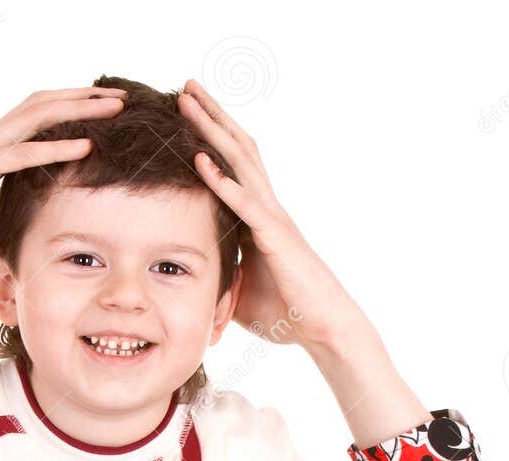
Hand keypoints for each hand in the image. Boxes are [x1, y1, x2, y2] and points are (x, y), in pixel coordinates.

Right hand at [0, 87, 127, 272]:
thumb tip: (13, 251)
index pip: (36, 123)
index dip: (69, 113)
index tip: (103, 114)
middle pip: (42, 108)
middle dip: (82, 99)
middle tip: (119, 97)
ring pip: (36, 118)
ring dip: (77, 110)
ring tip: (113, 106)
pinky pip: (21, 152)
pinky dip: (54, 147)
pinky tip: (85, 144)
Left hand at [176, 78, 361, 348]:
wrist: (322, 328)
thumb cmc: (286, 313)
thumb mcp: (240, 293)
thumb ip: (220, 277)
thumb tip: (193, 284)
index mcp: (257, 218)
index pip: (231, 167)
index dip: (211, 138)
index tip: (186, 114)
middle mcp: (266, 208)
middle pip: (236, 150)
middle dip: (211, 116)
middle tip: (186, 86)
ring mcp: (272, 218)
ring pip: (239, 162)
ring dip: (213, 130)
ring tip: (189, 100)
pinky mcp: (275, 236)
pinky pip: (244, 203)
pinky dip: (221, 181)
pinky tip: (200, 160)